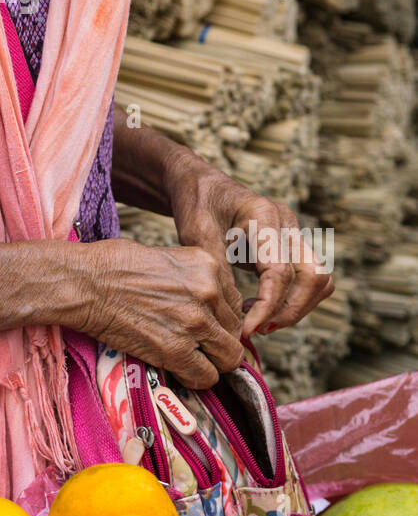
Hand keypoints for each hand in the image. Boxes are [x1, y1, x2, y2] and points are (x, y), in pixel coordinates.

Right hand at [79, 237, 245, 388]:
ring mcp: (195, 322)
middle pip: (235, 331)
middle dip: (218, 341)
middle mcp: (209, 292)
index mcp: (207, 266)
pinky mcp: (176, 350)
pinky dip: (195, 379)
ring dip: (212, 362)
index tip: (205, 326)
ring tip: (191, 359)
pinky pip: (206, 377)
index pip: (235, 304)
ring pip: (229, 358)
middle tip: (198, 345)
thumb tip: (200, 300)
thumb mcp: (165, 256)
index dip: (220, 318)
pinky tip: (179, 370)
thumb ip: (191, 277)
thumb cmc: (113, 265)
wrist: (86, 282)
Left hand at [165, 150, 334, 339]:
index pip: (280, 271)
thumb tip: (236, 310)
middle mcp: (287, 223)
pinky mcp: (292, 246)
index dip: (268, 306)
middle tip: (254, 329)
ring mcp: (294, 233)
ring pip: (318, 281)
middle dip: (289, 311)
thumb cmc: (196, 205)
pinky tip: (258, 308)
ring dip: (295, 308)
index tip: (246, 330)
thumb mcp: (196, 234)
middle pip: (313, 277)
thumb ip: (217, 268)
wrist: (201, 185)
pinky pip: (308, 279)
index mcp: (263, 216)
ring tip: (256, 321)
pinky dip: (292, 300)